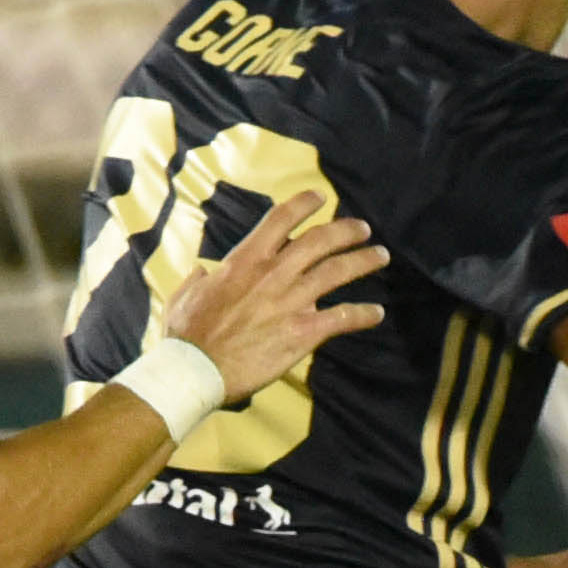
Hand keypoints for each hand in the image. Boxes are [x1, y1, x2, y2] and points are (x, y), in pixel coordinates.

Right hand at [159, 195, 387, 402]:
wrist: (196, 370)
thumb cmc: (186, 334)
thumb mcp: (186, 294)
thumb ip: (199, 279)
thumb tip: (203, 273)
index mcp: (245, 259)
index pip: (280, 219)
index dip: (304, 204)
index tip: (320, 198)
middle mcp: (273, 274)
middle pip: (320, 240)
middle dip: (346, 230)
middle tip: (363, 229)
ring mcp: (291, 302)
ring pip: (337, 271)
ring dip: (363, 261)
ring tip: (380, 256)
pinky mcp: (303, 332)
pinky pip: (342, 317)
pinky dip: (363, 314)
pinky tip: (377, 313)